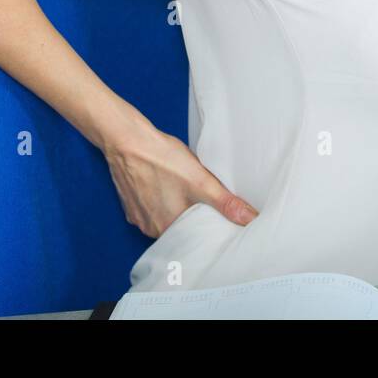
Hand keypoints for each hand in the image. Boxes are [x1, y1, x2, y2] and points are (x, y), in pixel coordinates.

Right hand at [103, 121, 259, 238]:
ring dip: (176, 208)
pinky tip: (168, 185)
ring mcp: (138, 215)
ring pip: (165, 218)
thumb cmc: (161, 158)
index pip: (195, 238)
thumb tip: (250, 219)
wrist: (127, 140)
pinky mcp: (131, 203)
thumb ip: (225, 202)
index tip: (219, 220)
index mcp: (167, 227)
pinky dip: (161, 200)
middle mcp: (150, 227)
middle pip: (179, 229)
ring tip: (187, 191)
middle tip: (206, 202)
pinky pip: (151, 209)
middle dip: (193, 217)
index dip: (208, 229)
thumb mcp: (200, 180)